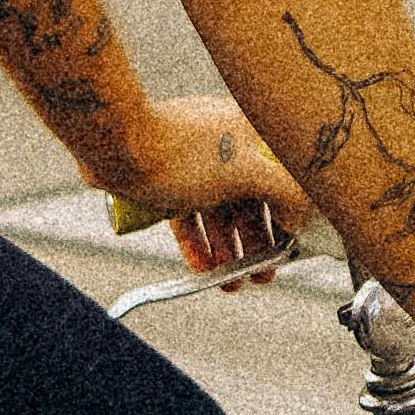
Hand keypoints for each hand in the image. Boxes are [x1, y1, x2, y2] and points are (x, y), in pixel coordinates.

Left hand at [108, 91, 306, 286]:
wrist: (116, 146)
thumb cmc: (183, 153)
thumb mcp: (248, 173)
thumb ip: (286, 192)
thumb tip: (299, 215)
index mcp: (251, 131)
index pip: (284, 176)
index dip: (289, 214)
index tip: (290, 247)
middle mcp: (226, 144)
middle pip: (251, 201)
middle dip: (256, 244)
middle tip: (261, 276)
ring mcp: (196, 162)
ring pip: (219, 213)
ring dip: (227, 250)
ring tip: (230, 283)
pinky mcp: (168, 179)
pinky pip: (190, 216)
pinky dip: (198, 243)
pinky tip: (202, 270)